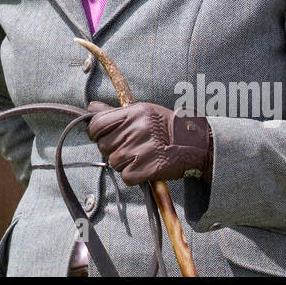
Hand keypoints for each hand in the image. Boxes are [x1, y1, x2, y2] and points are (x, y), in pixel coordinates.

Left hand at [87, 101, 212, 184]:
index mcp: (134, 112)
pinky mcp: (150, 168)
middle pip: (104, 145)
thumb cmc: (165, 127)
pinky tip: (144, 167)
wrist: (195, 144)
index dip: (95, 132)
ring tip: (139, 156)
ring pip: (114, 162)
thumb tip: (91, 108)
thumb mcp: (142, 112)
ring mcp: (143, 149)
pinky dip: (133, 176)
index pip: (97, 123)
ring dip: (123, 163)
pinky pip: (126, 176)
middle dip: (112, 149)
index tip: (101, 136)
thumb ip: (115, 112)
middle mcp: (137, 129)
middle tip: (129, 147)